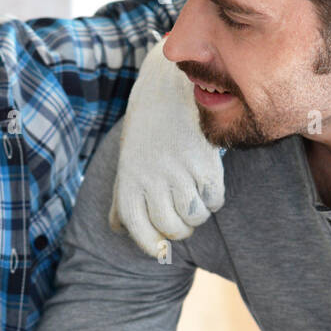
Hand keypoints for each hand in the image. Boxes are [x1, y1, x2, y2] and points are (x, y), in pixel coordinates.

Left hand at [110, 42, 224, 257]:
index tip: (161, 246)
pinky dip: (214, 199)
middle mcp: (150, 179)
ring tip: (195, 198)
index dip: (153, 245)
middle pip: (172, 229)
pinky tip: (208, 185)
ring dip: (199, 214)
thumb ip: (120, 197)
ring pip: (195, 217)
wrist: (169, 85)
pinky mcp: (204, 161)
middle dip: (182, 230)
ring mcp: (178, 171)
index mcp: (128, 181)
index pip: (140, 231)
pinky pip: (214, 199)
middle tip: (184, 217)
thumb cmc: (146, 129)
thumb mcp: (127, 161)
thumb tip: (116, 229)